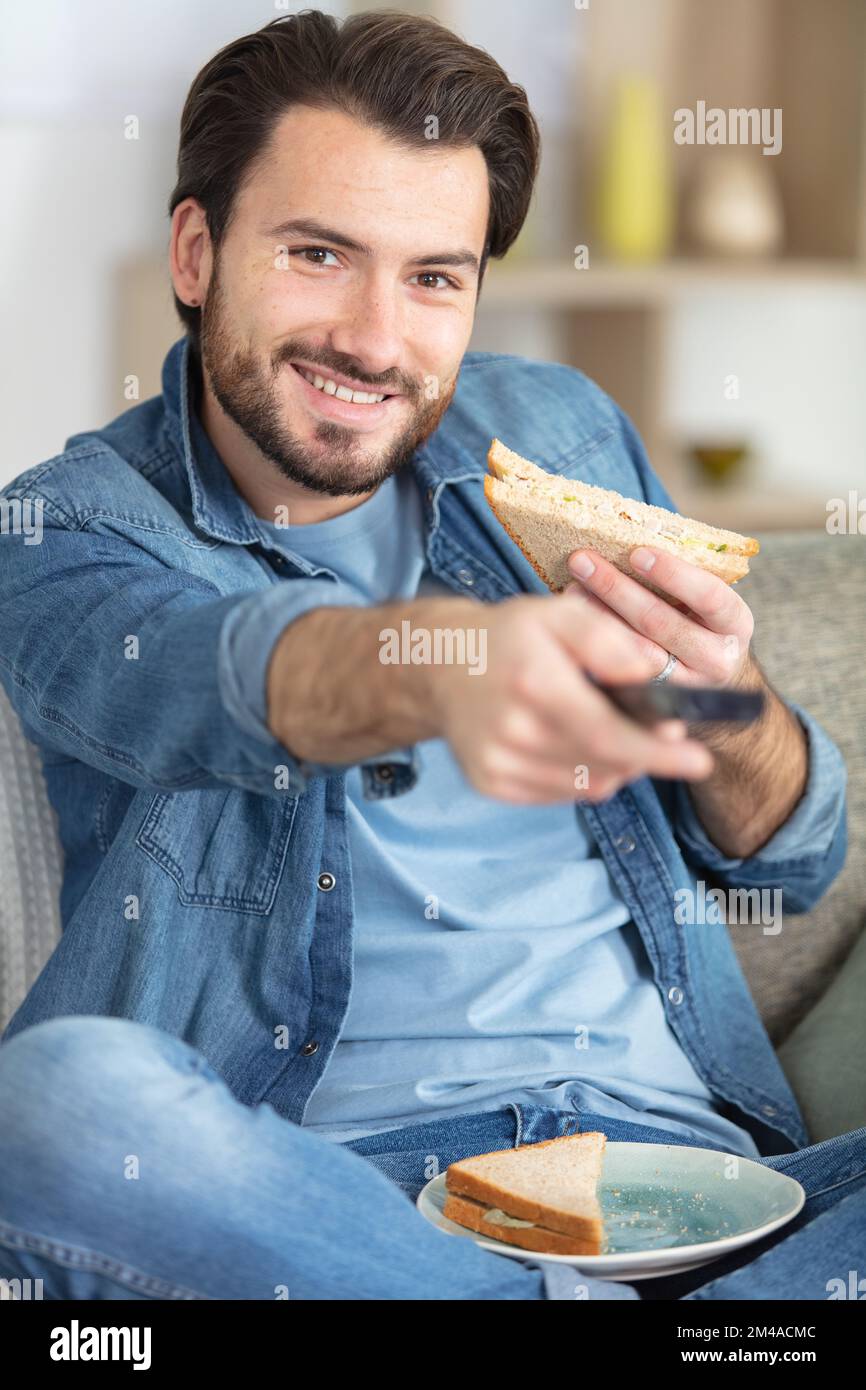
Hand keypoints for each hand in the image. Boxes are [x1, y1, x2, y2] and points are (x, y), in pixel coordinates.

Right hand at [426, 592, 713, 803]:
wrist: (439, 665)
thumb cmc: (508, 637)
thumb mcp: (558, 614)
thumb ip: (609, 639)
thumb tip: (654, 673)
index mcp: (534, 685)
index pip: (608, 736)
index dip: (658, 753)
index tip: (699, 761)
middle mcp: (512, 732)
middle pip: (604, 765)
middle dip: (645, 754)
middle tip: (662, 732)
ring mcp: (498, 764)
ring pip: (587, 785)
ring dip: (616, 764)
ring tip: (608, 727)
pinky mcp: (491, 784)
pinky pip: (560, 794)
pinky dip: (582, 774)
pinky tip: (572, 741)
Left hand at [565, 545, 756, 691]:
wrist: (712, 682)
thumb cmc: (701, 623)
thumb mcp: (706, 599)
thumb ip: (681, 576)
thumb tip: (628, 537)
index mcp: (735, 622)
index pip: (709, 596)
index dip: (673, 574)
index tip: (637, 552)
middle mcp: (718, 658)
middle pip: (661, 623)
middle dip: (616, 588)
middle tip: (582, 561)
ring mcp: (687, 685)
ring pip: (636, 651)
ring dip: (599, 616)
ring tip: (572, 589)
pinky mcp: (657, 702)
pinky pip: (622, 673)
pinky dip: (596, 646)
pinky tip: (575, 624)